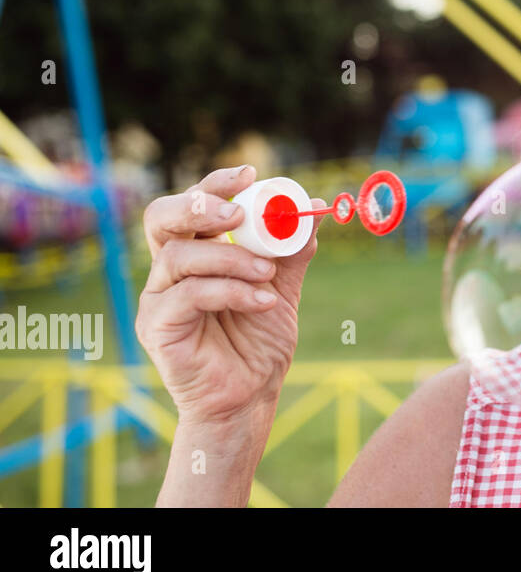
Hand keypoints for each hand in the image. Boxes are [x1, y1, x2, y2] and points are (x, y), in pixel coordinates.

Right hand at [136, 165, 324, 427]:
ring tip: (268, 274)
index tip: (250, 174)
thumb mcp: (282, 289)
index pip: (193, 205)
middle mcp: (170, 271)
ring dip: (230, 257)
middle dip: (201, 205)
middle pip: (163, 217)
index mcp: (197, 253)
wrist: (250, 397)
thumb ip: (292, 252)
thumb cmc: (258, 343)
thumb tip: (312, 208)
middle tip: (239, 213)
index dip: (215, 184)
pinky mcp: (156, 326)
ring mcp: (158, 298)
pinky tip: (262, 301)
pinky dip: (230, 291)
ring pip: (179, 256)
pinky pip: (188, 295)